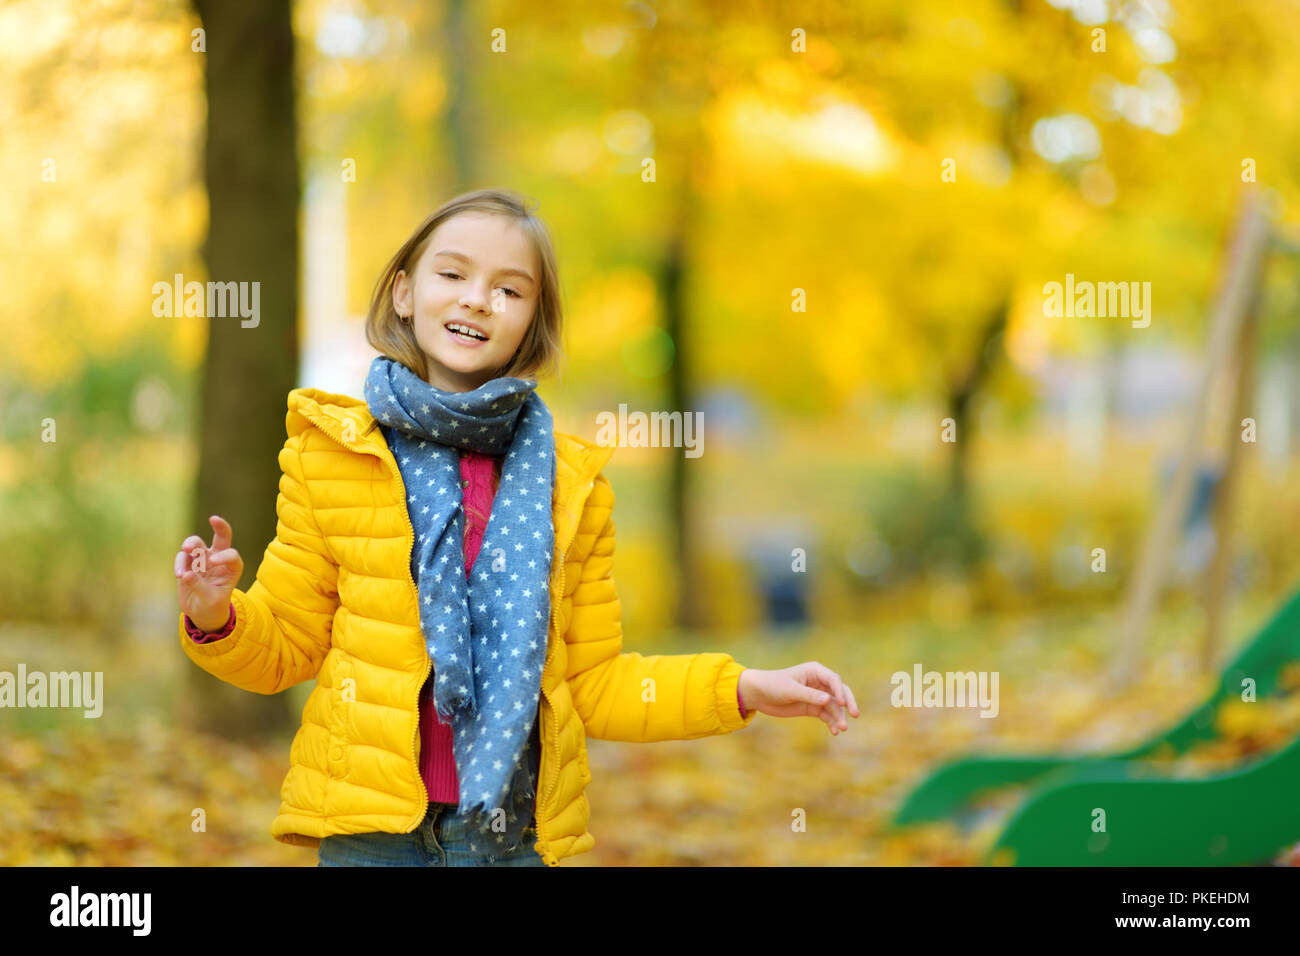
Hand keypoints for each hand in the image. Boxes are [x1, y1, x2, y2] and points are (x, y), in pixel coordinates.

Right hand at [175, 515, 242, 631]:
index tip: (213, 562)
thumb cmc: (213, 606)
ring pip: (197, 544)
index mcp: (232, 568)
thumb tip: (185, 574)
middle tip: (214, 519)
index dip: (224, 556)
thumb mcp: (210, 600)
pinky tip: (179, 574)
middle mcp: (218, 559)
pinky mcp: (188, 564)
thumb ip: (199, 586)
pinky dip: (180, 562)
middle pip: (221, 538)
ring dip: (191, 544)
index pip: (232, 555)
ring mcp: (202, 560)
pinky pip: (182, 557)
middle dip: (220, 526)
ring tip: (185, 550)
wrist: (202, 613)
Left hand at [739, 662, 858, 735]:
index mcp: (815, 671)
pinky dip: (831, 722)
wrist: (758, 694)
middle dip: (848, 703)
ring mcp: (817, 696)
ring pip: (834, 706)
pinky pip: (826, 715)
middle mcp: (819, 682)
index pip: (834, 680)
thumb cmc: (773, 686)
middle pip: (839, 692)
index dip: (840, 691)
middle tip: (855, 715)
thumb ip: (809, 695)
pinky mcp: (812, 708)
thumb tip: (828, 700)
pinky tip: (834, 731)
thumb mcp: (790, 690)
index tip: (841, 703)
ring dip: (839, 716)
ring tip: (842, 729)